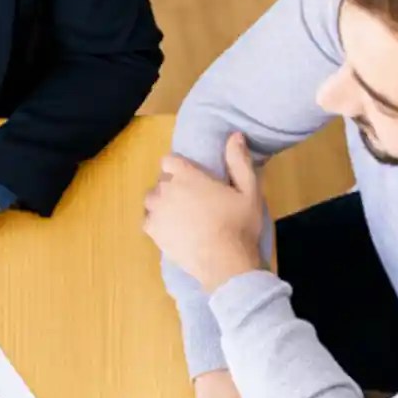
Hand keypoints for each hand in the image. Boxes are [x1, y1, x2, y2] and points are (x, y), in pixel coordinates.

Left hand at [144, 133, 263, 292]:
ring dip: (162, 203)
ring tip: (180, 216)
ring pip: (152, 200)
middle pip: (162, 181)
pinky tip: (172, 230)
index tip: (191, 178)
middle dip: (173, 187)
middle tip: (192, 202)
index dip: (178, 168)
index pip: (169, 161)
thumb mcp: (249, 191)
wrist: (224, 262)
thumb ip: (239, 162)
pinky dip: (157, 222)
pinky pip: (148, 220)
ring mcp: (156, 211)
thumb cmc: (239, 225)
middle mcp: (166, 189)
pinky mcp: (152, 232)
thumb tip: (234, 135)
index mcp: (187, 176)